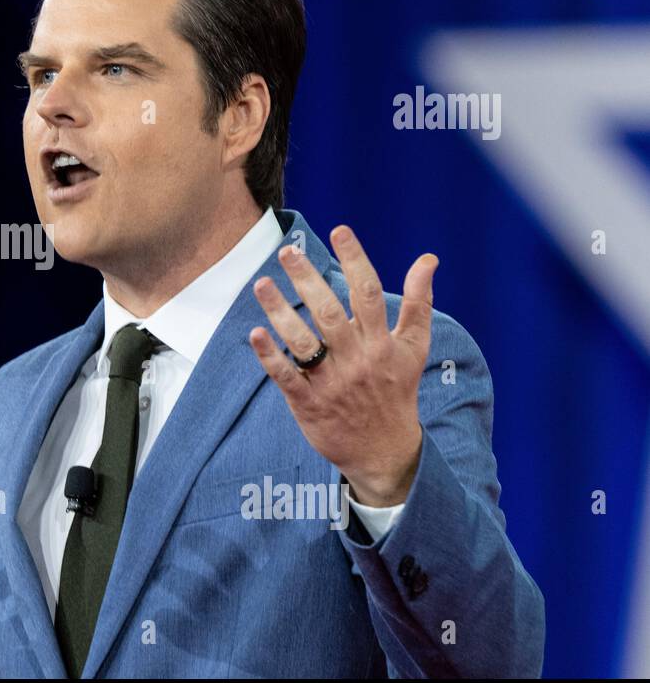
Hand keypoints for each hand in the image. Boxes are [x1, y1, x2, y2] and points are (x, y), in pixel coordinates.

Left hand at [248, 226, 437, 506]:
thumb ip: (419, 303)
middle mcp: (357, 359)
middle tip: (287, 250)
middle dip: (308, 279)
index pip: (368, 293)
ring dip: (280, 312)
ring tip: (261, 283)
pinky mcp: (309, 403)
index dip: (355, 259)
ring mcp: (332, 382)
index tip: (340, 230)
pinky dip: (271, 356)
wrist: (385, 452)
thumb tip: (428, 260)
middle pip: (330, 312)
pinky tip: (254, 333)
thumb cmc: (397, 391)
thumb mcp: (414, 348)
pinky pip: (286, 377)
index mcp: (382, 342)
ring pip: (304, 342)